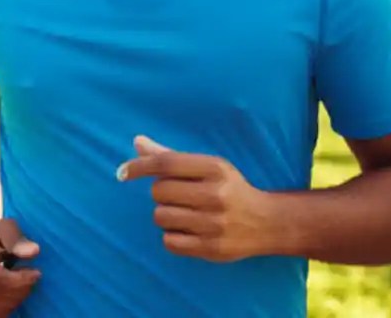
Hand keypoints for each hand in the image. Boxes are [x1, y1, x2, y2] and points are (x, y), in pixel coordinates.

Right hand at [0, 218, 40, 316]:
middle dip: (19, 292)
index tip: (35, 273)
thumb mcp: (5, 228)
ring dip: (13, 301)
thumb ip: (17, 240)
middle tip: (29, 280)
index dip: (20, 281)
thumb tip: (33, 252)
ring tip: (18, 286)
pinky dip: (3, 309)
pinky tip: (8, 296)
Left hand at [117, 135, 281, 261]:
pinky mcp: (212, 249)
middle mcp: (216, 194)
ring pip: (161, 216)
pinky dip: (172, 236)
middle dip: (161, 193)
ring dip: (165, 215)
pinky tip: (188, 230)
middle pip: (159, 191)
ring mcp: (214, 223)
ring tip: (185, 214)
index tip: (122, 173)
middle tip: (179, 196)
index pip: (166, 163)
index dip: (139, 166)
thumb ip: (171, 156)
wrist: (268, 222)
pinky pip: (169, 241)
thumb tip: (137, 142)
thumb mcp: (209, 167)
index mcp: (215, 168)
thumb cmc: (230, 189)